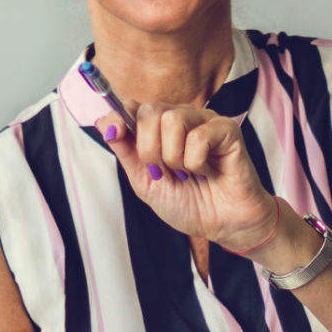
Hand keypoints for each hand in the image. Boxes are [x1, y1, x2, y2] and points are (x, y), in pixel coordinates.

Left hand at [100, 99, 294, 260]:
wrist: (223, 226)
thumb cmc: (190, 204)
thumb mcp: (146, 183)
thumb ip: (126, 152)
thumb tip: (104, 122)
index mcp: (159, 130)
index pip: (132, 106)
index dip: (119, 116)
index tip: (114, 135)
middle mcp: (182, 119)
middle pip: (150, 111)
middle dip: (149, 150)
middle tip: (165, 172)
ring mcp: (205, 122)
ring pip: (173, 119)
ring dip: (174, 157)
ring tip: (188, 173)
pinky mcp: (227, 130)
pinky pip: (199, 135)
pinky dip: (196, 161)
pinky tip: (207, 170)